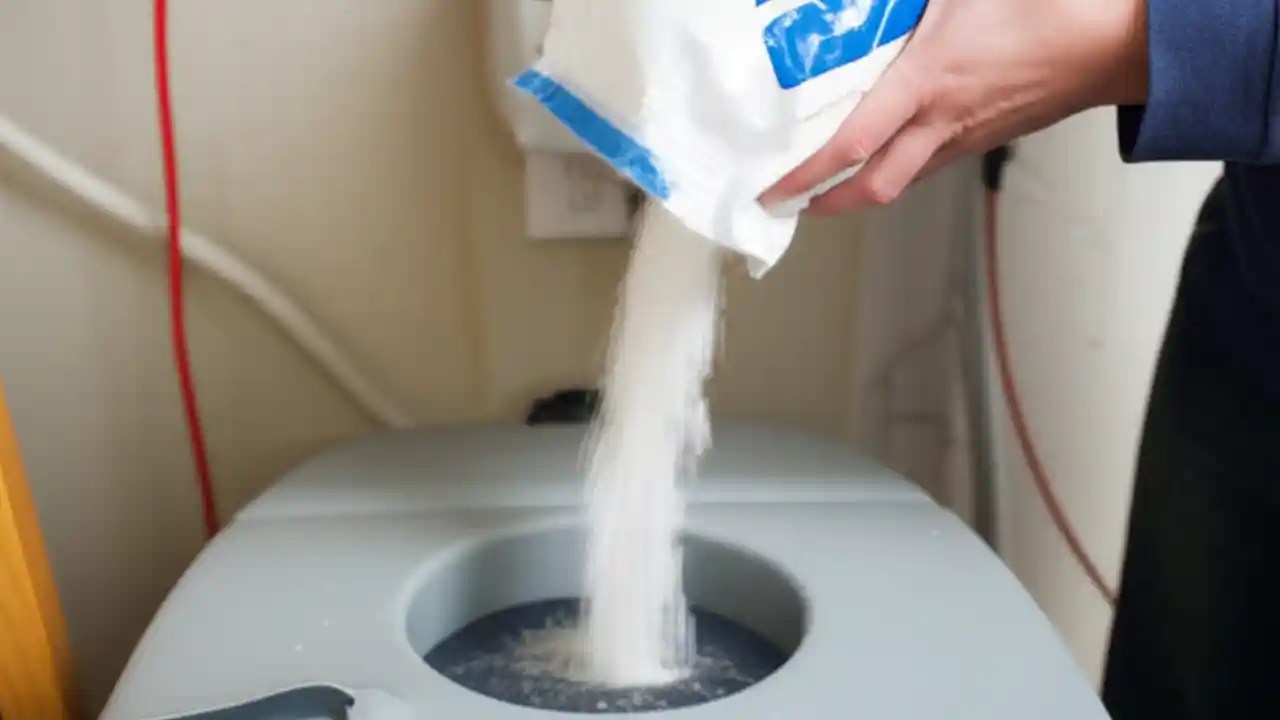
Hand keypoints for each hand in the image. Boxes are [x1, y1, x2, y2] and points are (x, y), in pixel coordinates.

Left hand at [761, 0, 1148, 213]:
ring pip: (898, 182)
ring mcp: (963, 137)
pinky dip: (893, 169)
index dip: (806, 173)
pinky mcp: (980, 139)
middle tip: (786, 202)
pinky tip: (879, 155)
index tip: (774, 187)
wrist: (1112, 42)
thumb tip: (877, 1)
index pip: (851, 144)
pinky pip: (925, 166)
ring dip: (856, 192)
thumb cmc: (1047, 7)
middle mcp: (940, 122)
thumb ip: (904, 2)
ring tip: (819, 185)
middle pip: (871, 189)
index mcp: (927, 82)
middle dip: (823, 204)